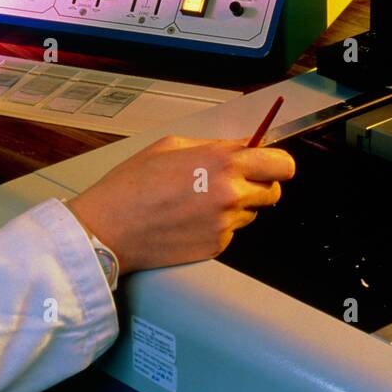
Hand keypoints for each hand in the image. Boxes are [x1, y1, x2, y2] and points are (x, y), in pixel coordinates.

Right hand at [67, 135, 295, 274]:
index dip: (279, 164)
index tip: (271, 164)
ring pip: (252, 213)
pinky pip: (231, 232)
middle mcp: (231, 193)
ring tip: (201, 201)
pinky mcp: (217, 246)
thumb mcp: (173, 145)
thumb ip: (215, 145)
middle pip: (273, 192)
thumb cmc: (134, 182)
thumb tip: (244, 146)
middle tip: (235, 182)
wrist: (110, 226)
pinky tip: (191, 219)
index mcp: (224, 161)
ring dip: (238, 206)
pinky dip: (218, 225)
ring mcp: (225, 223)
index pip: (282, 165)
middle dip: (259, 185)